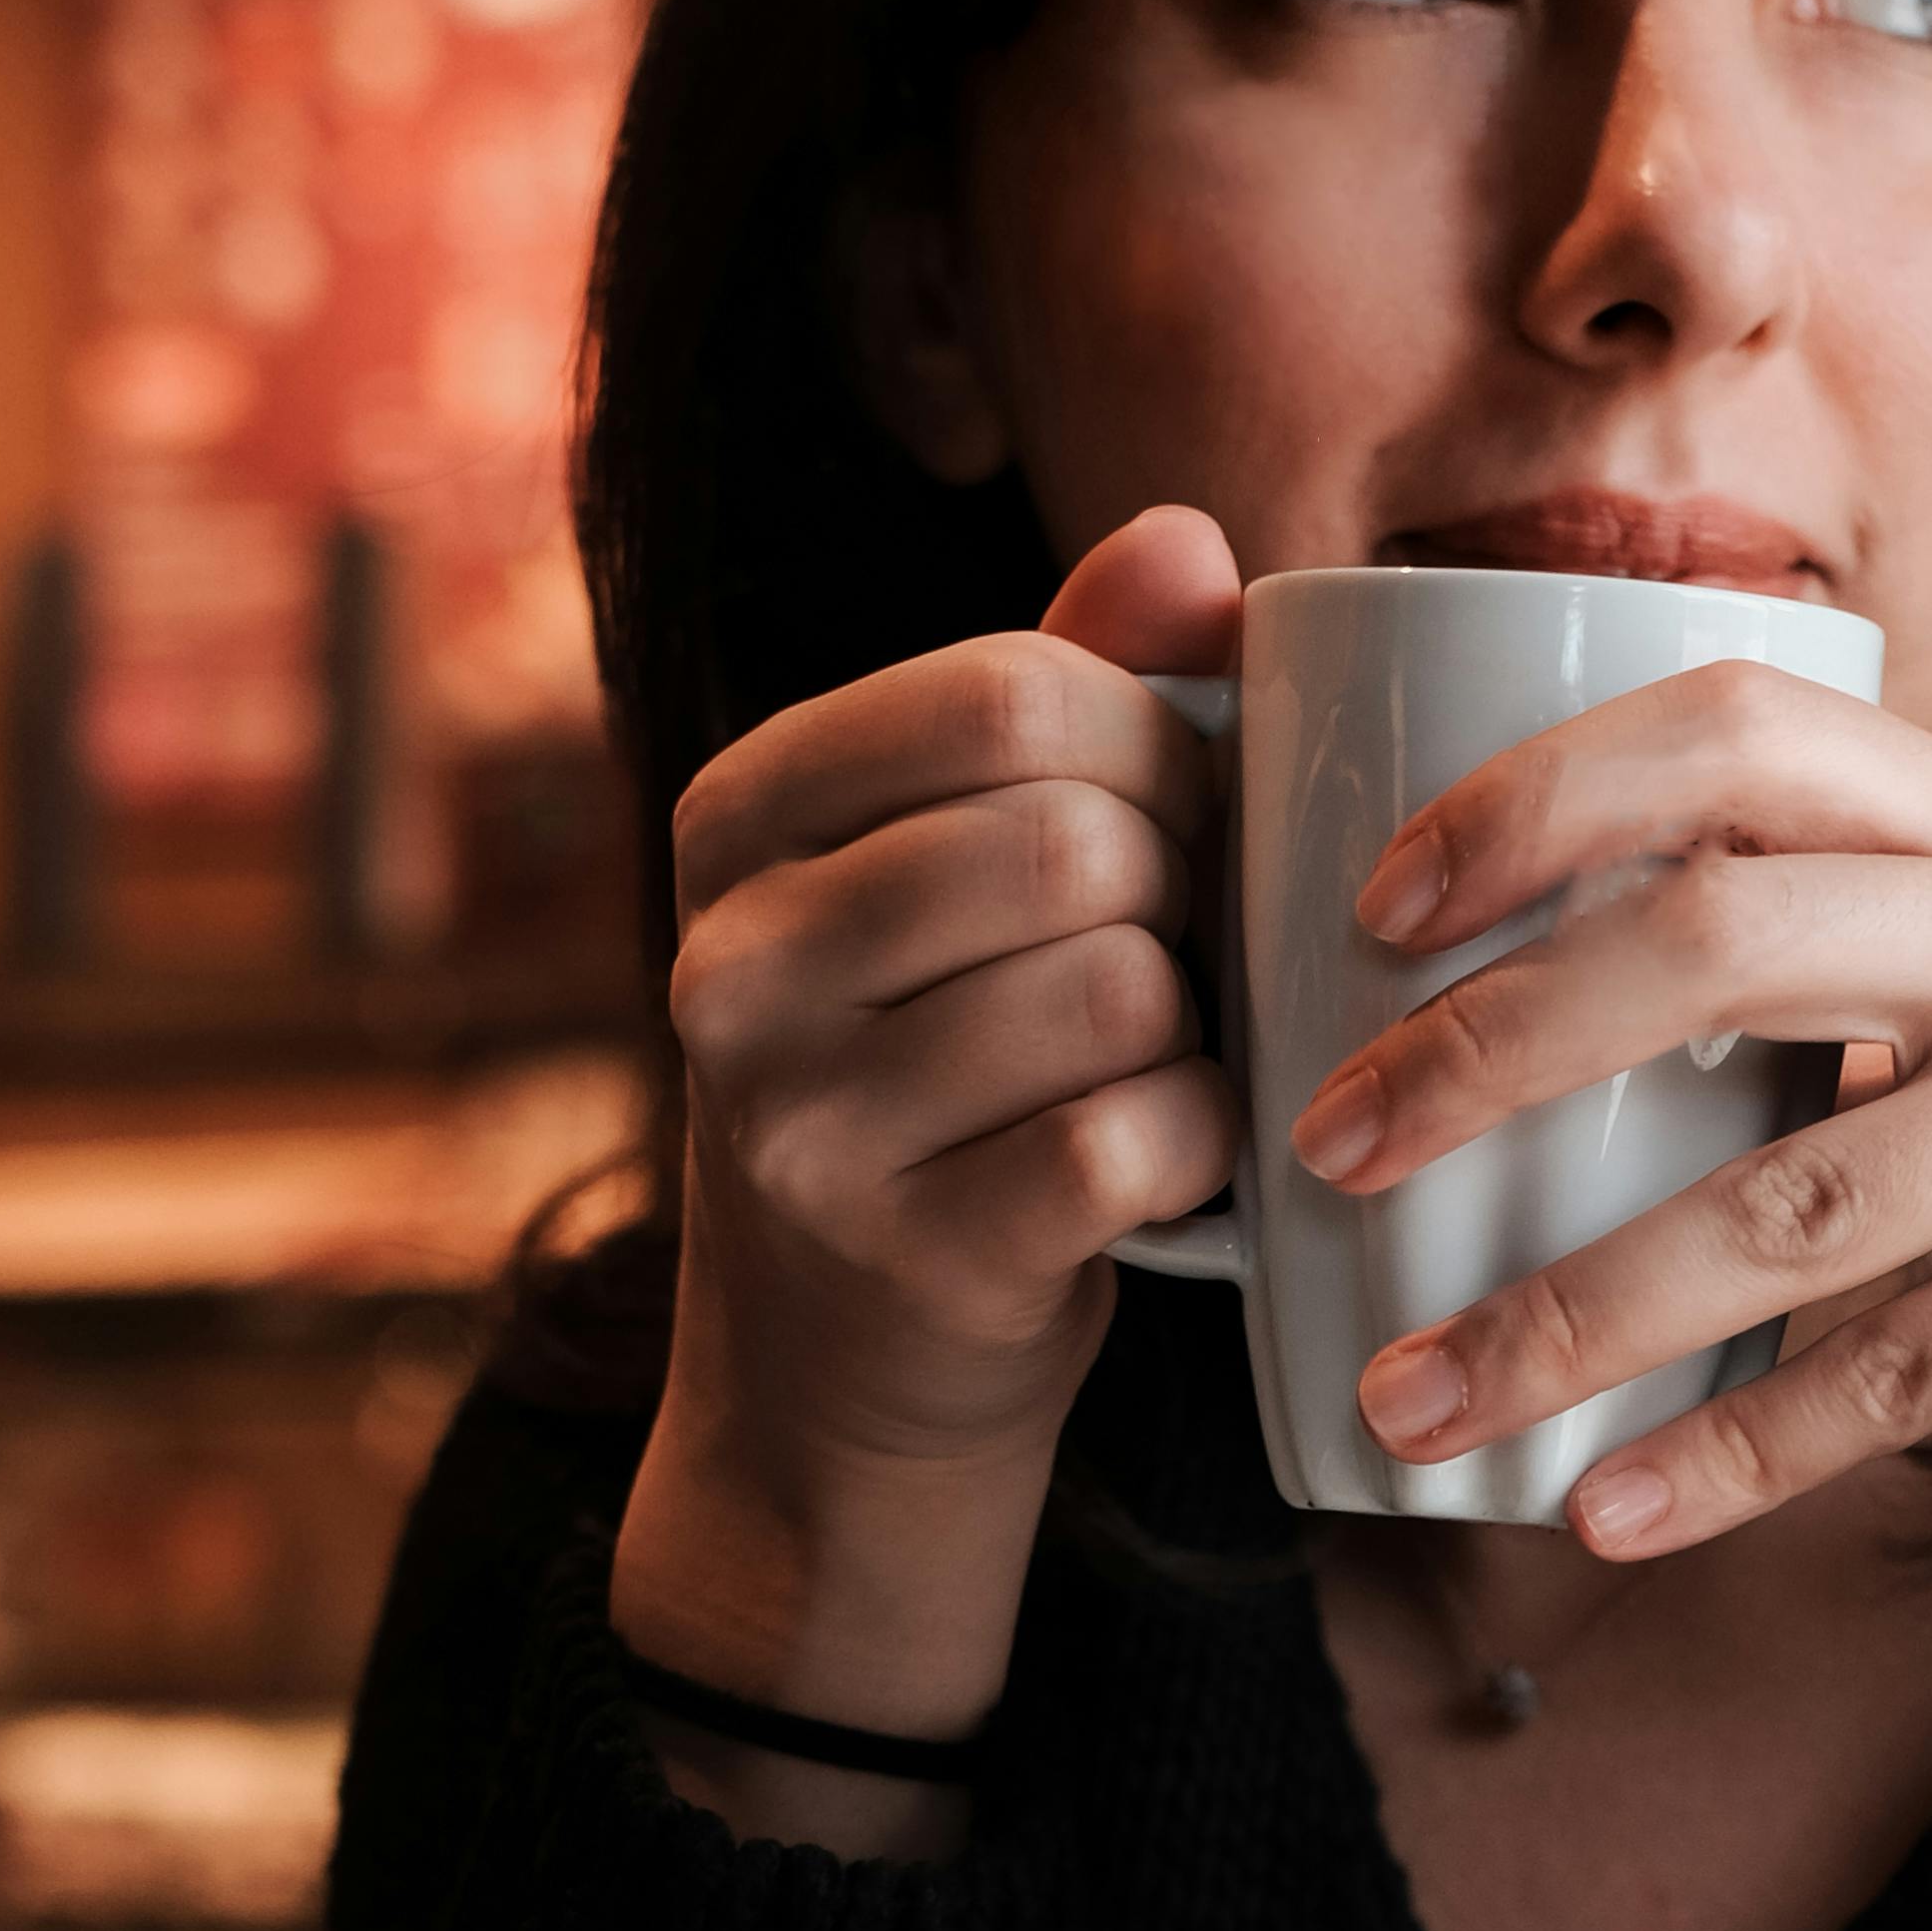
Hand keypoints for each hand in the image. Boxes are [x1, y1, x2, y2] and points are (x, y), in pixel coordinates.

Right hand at [616, 509, 1243, 1747]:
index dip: (1154, 741)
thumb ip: (1075, 688)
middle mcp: (732, 964)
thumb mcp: (957, 862)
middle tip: (1182, 952)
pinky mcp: (906, 1262)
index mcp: (735, 817)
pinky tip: (1170, 1158)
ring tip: (1159, 1055)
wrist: (840, 1382)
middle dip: (1183, 887)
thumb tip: (1192, 548)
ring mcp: (801, 1126)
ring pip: (1115, 989)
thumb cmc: (944, 1068)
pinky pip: (1133, 1141)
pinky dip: (1199, 1144)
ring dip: (1191, 1025)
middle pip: (1070, 836)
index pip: (1009, 689)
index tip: (1171, 817)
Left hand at [1285, 677, 1931, 1552]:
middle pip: (1719, 940)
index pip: (1738, 724)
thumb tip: (1519, 998)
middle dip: (1490, 1049)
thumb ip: (1830, 939)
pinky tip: (1610, 1515)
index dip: (1539, 794)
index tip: (1372, 906)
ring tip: (1413, 1401)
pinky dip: (1743, 1454)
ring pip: (1787, 1202)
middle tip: (1328, 1152)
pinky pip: (1909, 1369)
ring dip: (1570, 1315)